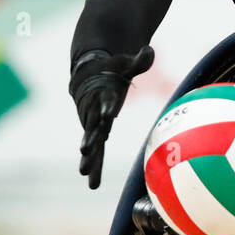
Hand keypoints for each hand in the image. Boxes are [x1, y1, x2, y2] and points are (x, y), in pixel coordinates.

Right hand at [70, 46, 153, 188]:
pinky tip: (92, 184)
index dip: (106, 106)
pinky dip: (95, 167)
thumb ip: (138, 61)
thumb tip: (150, 51)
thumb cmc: (112, 70)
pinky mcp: (95, 133)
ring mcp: (93, 124)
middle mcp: (95, 112)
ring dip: (89, 158)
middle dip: (89, 138)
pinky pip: (96, 153)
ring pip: (92, 144)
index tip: (108, 114)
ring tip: (84, 172)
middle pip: (92, 127)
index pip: (105, 101)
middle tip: (84, 150)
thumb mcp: (125, 64)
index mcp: (102, 94)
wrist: (90, 76)